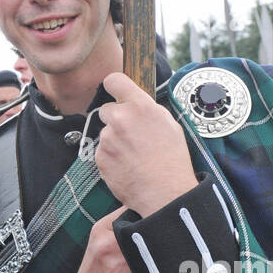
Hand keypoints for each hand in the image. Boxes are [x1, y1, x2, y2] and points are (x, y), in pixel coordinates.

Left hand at [97, 72, 196, 214]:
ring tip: (134, 155)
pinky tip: (127, 165)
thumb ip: (148, 109)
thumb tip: (135, 103)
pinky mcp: (100, 156)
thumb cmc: (172, 160)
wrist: (165, 192)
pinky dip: (111, 157)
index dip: (115, 86)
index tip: (116, 92)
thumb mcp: (169, 125)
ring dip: (114, 140)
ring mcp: (108, 138)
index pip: (114, 80)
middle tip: (132, 135)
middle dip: (116, 119)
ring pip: (105, 132)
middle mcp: (121, 118)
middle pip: (106, 109)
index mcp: (141, 106)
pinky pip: (102, 151)